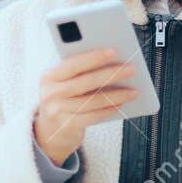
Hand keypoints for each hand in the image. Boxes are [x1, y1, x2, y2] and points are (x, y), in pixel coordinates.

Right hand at [33, 47, 138, 165]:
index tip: (114, 51)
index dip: (94, 57)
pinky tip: (120, 105)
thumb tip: (111, 63)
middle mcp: (51, 93)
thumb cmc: (62, 100)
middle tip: (130, 70)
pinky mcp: (67, 126)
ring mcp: (58, 111)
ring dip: (115, 95)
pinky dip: (108, 110)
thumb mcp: (62, 83)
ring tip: (133, 91)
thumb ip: (79, 72)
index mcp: (50, 76)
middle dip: (110, 74)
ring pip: (91, 101)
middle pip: (85, 82)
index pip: (73, 64)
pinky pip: (92, 117)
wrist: (49, 131)